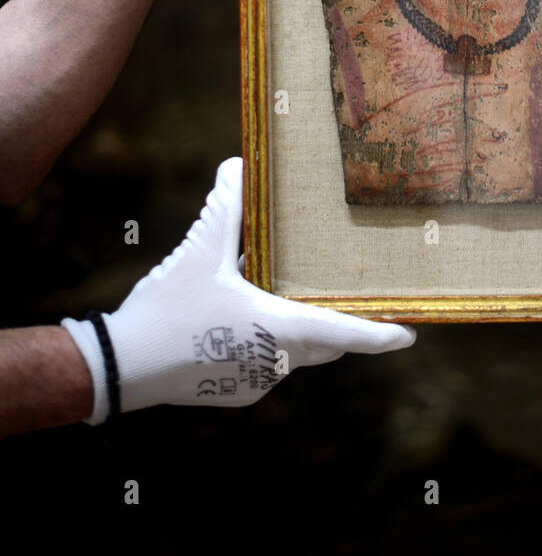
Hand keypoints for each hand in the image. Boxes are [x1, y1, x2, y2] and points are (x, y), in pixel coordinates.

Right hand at [62, 159, 415, 422]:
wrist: (119, 368)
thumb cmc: (165, 311)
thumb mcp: (197, 251)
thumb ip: (226, 207)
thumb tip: (239, 164)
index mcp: (275, 329)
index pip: (341, 333)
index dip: (377, 335)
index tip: (408, 335)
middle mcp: (274, 362)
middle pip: (322, 342)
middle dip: (341, 324)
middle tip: (358, 304)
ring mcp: (254, 382)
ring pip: (293, 354)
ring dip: (297, 328)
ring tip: (287, 295)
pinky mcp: (234, 390)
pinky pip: (266, 364)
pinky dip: (267, 341)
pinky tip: (243, 316)